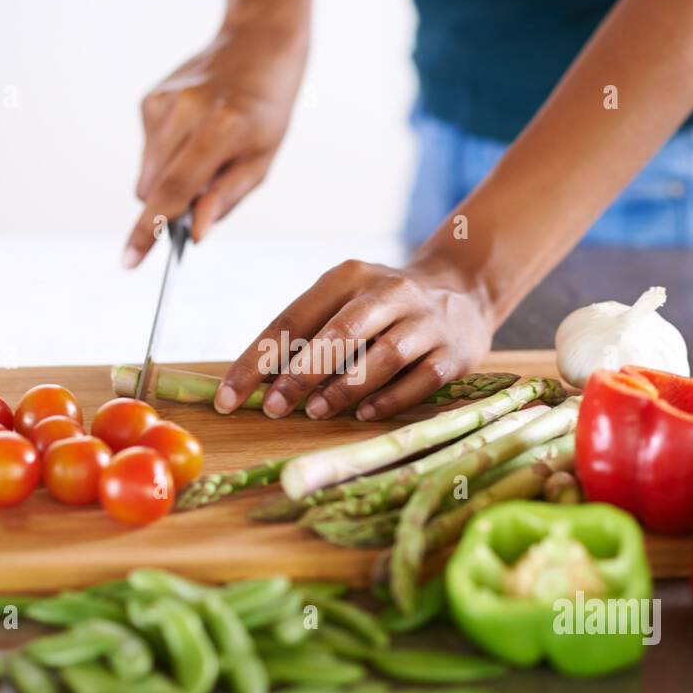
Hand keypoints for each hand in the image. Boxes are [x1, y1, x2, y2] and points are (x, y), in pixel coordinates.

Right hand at [124, 22, 307, 267]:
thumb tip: (196, 234)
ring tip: (205, 154)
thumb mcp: (261, 162)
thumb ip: (226, 199)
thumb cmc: (266, 113)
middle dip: (168, 206)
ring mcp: (162, 102)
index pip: (174, 192)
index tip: (128, 261)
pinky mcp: (150, 99)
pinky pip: (149, 151)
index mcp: (219, 130)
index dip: (149, 230)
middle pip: (152, 188)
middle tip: (204, 192)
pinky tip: (192, 134)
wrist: (257, 46)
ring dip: (169, 179)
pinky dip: (167, 156)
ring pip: (147, 174)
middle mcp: (184, 112)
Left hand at [215, 259, 495, 420]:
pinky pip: (421, 378)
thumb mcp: (342, 305)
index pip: (292, 319)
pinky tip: (365, 414)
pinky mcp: (454, 351)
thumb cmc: (382, 309)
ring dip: (346, 387)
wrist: (464, 289)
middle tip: (274, 407)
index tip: (228, 398)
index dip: (257, 360)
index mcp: (348, 277)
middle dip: (302, 373)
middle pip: (340, 332)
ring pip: (384, 355)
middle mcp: (389, 292)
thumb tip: (259, 386)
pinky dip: (390, 398)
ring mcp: (426, 321)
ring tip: (316, 412)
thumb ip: (306, 339)